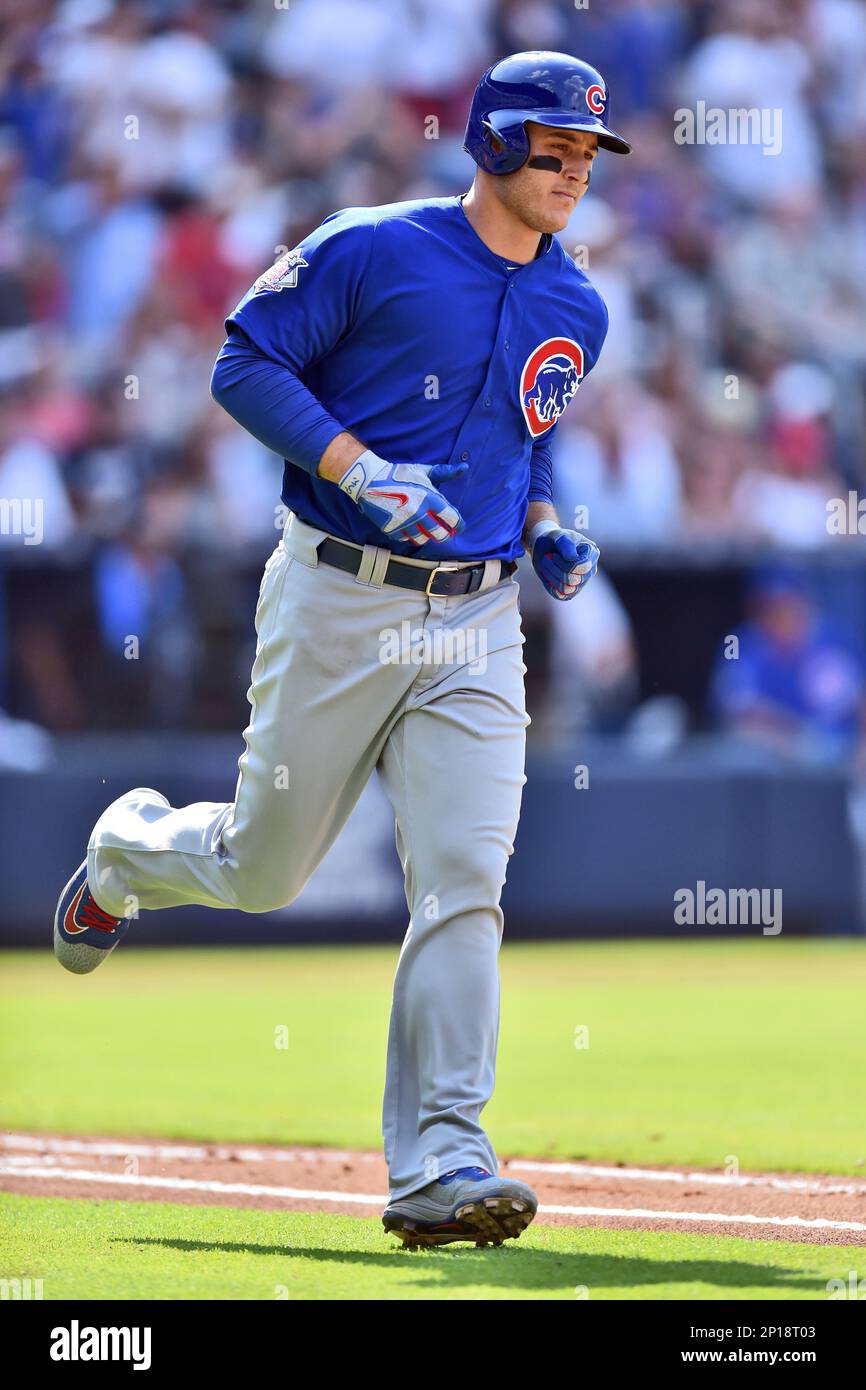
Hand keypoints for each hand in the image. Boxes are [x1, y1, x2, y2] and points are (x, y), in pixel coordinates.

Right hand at [338, 449, 465, 546]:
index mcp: (429, 499)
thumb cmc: (398, 474)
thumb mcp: (422, 471)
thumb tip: (464, 467)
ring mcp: (405, 523)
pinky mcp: (392, 529)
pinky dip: (409, 536)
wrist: (369, 480)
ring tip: (426, 531)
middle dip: (445, 535)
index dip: (459, 524)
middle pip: (439, 534)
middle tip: (445, 533)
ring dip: (426, 536)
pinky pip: (405, 539)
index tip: (459, 526)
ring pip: (422, 539)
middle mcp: (419, 513)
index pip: (452, 518)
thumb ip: (444, 472)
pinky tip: (410, 529)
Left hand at [530, 521, 598, 599]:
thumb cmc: (554, 539)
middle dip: (555, 569)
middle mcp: (591, 569)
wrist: (545, 547)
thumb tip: (572, 557)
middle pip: (574, 579)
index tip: (554, 555)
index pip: (582, 567)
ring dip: (551, 576)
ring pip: (567, 589)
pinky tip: (548, 574)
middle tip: (547, 558)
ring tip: (546, 564)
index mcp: (592, 553)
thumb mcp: (557, 535)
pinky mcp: (571, 592)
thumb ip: (565, 543)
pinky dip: (551, 585)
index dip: (564, 564)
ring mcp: (582, 582)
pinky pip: (561, 595)